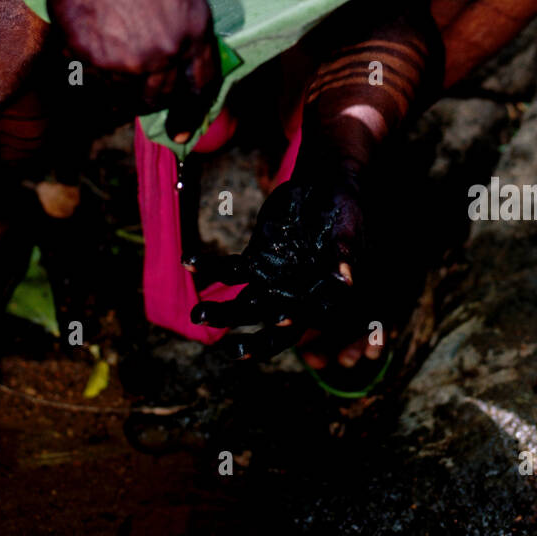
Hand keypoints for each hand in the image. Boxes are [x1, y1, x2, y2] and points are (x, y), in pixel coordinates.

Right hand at [38, 0, 219, 138]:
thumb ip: (180, 25)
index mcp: (197, 26)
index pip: (203, 83)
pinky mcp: (100, 60)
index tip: (183, 129)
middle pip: (162, 96)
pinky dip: (90, 68)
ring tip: (104, 58)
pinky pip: (96, 79)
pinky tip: (85, 38)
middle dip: (148, 101)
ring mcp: (136, 57)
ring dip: (116, 85)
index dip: (193, 109)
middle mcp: (172, 48)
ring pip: (126, 93)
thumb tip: (174, 61)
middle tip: (134, 98)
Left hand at [188, 158, 370, 360]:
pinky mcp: (254, 259)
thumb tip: (347, 280)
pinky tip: (189, 262)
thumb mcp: (348, 228)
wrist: (322, 184)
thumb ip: (345, 254)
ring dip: (222, 311)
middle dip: (252, 340)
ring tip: (198, 315)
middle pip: (270, 322)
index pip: (306, 317)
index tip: (278, 321)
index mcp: (319, 294)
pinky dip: (208, 268)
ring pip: (243, 304)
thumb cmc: (343, 208)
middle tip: (233, 351)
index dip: (292, 323)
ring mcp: (270, 278)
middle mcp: (292, 293)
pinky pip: (228, 270)